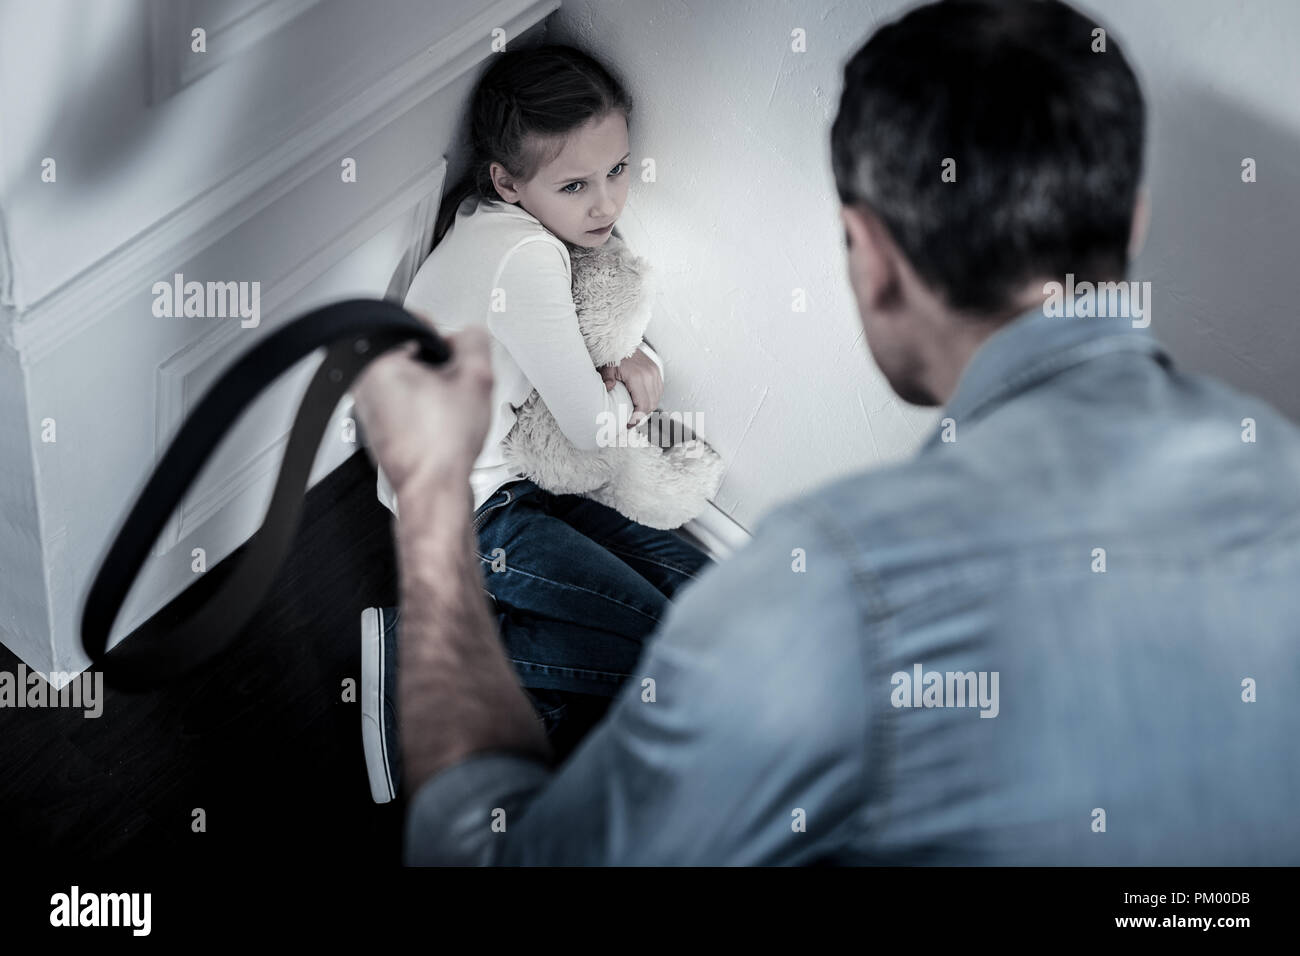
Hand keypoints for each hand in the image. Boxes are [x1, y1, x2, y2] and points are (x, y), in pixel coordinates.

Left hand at [351, 318, 493, 501]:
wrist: (433, 488)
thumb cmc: (443, 444)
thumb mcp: (477, 377)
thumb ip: (475, 341)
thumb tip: (469, 335)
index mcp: (377, 361)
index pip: (415, 324)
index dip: (446, 340)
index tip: (458, 358)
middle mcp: (364, 383)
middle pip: (411, 354)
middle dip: (439, 367)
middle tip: (457, 388)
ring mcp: (368, 408)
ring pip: (409, 381)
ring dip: (432, 390)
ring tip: (448, 411)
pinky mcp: (377, 428)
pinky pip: (405, 406)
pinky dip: (423, 411)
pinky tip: (439, 427)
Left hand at [598, 347, 662, 427]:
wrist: (623, 338)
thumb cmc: (614, 353)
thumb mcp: (607, 367)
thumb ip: (607, 379)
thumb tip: (608, 389)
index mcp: (638, 376)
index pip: (643, 405)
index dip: (636, 418)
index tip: (628, 424)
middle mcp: (650, 375)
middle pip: (651, 404)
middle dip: (641, 416)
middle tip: (630, 422)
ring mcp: (655, 372)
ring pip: (657, 398)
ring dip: (647, 408)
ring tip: (636, 414)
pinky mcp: (657, 371)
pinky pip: (659, 390)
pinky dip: (652, 399)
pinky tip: (643, 402)